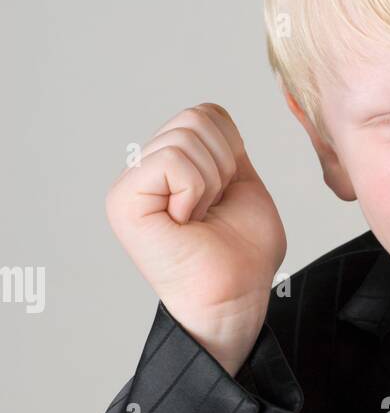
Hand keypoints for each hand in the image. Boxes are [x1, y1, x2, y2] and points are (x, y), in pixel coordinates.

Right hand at [105, 103, 286, 374]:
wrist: (237, 299)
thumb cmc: (242, 257)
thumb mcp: (242, 185)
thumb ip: (225, 147)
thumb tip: (212, 115)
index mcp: (169, 167)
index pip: (205, 114)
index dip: (232, 152)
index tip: (225, 197)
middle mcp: (143, 172)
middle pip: (195, 118)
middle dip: (223, 165)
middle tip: (213, 210)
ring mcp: (130, 185)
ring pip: (186, 136)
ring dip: (210, 182)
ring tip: (200, 218)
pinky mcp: (124, 201)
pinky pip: (172, 161)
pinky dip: (194, 190)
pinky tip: (186, 222)